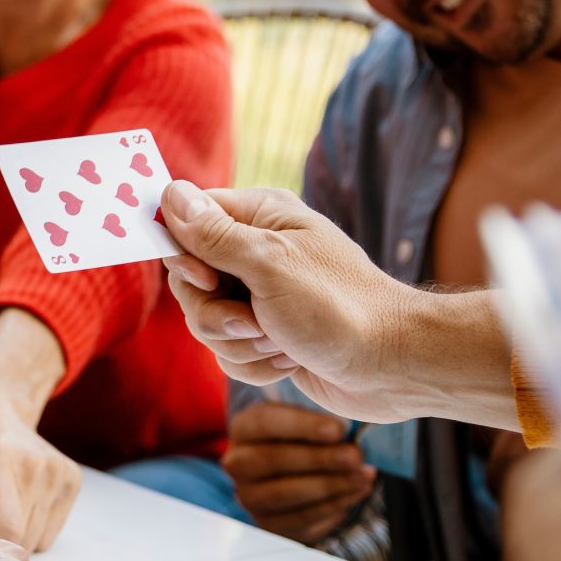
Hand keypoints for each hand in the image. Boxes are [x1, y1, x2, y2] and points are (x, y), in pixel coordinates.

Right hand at [158, 181, 517, 427]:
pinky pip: (228, 352)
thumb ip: (213, 234)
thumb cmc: (339, 308)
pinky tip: (289, 361)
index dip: (185, 255)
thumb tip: (169, 193)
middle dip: (214, 313)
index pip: (188, 220)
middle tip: (253, 323)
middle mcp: (257, 253)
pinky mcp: (266, 336)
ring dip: (238, 343)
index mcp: (261, 218)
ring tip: (280, 343)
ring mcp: (261, 297)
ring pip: (205, 322)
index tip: (208, 279)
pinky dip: (254, 364)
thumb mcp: (269, 265)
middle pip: (190, 280)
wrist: (392, 367)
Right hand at [223, 402, 374, 542]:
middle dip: (319, 459)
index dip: (302, 426)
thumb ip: (322, 421)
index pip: (265, 423)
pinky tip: (356, 491)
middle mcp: (237, 462)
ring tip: (363, 475)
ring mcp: (249, 496)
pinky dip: (333, 505)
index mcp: (244, 427)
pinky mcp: (268, 523)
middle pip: (272, 460)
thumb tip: (353, 428)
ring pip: (284, 493)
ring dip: (330, 485)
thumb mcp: (309, 420)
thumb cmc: (305, 439)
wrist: (295, 474)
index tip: (338, 429)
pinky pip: (300, 517)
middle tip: (354, 456)